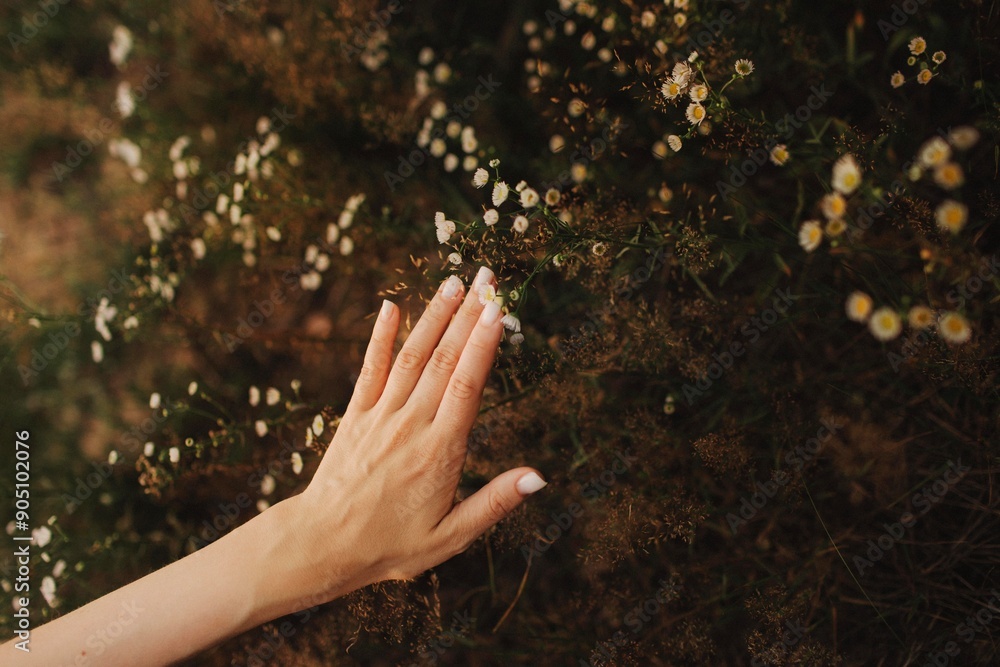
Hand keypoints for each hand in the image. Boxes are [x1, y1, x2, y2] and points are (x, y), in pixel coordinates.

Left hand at [259, 266, 546, 615]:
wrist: (322, 545)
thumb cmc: (391, 545)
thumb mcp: (451, 536)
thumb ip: (494, 503)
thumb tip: (539, 478)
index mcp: (440, 451)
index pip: (467, 386)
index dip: (483, 345)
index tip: (498, 310)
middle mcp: (411, 424)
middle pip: (444, 360)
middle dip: (468, 316)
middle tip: (488, 279)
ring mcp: (380, 415)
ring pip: (412, 357)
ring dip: (433, 316)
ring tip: (454, 282)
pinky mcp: (355, 416)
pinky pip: (370, 369)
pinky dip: (380, 337)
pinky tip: (390, 307)